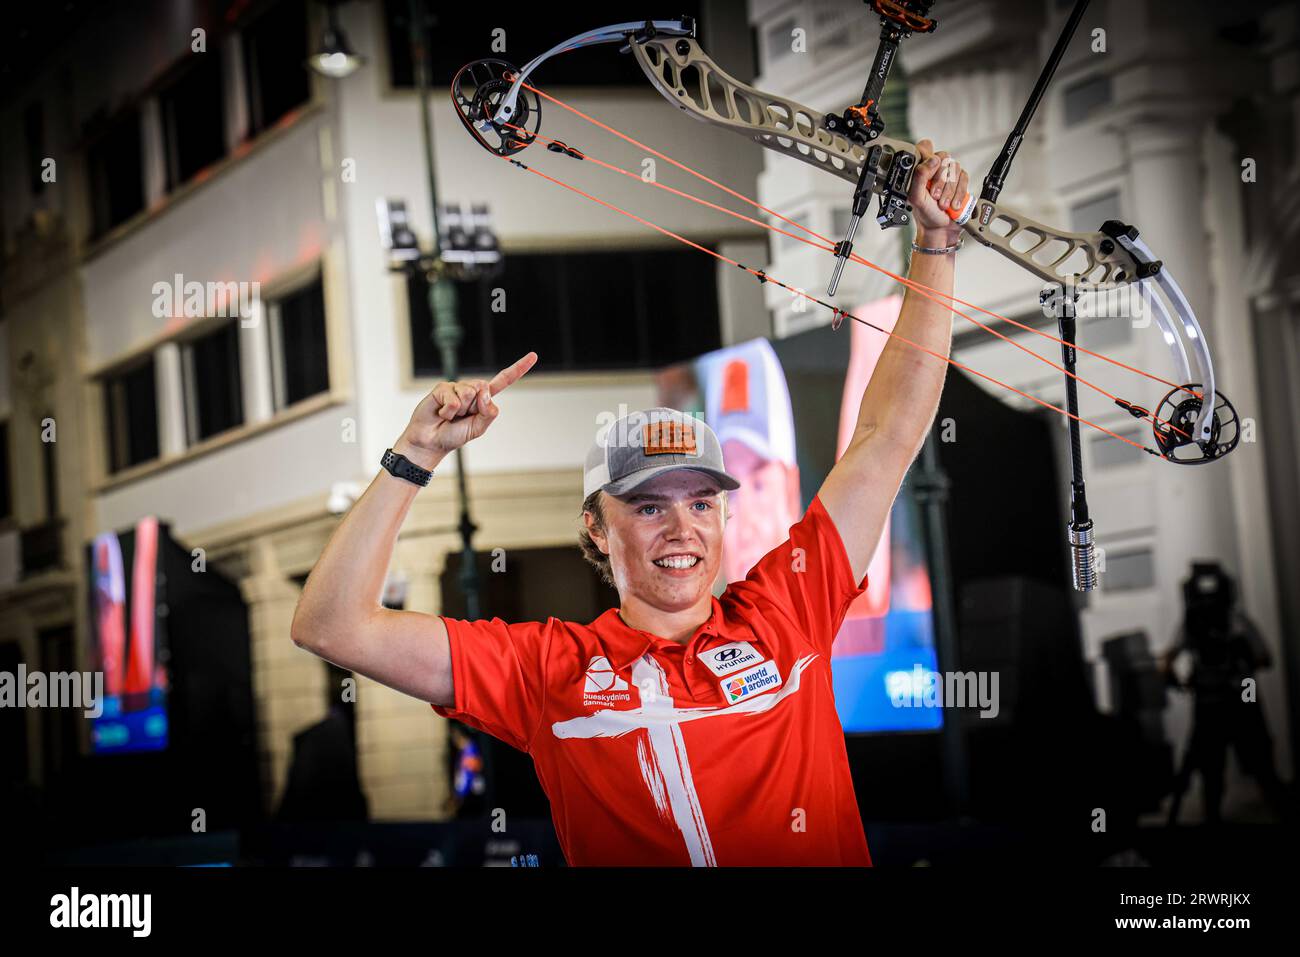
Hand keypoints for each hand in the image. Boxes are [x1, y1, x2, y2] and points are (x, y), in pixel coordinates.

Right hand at [394, 352, 537, 468]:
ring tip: (450, 416)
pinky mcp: (442, 388)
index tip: (534, 355)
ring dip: (459, 410)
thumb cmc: (454, 435)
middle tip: (461, 417)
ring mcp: (457, 387)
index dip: (519, 368)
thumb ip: (488, 412)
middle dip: (474, 406)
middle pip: (484, 388)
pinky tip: (441, 413)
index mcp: (484, 399)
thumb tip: (484, 392)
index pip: (504, 380)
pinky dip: (448, 410)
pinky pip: (453, 398)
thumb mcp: (478, 428)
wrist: (431, 441)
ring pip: (469, 392)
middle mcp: (472, 390)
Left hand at [909, 138, 969, 245]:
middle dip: (941, 180)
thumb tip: (933, 159)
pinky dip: (959, 193)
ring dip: (950, 190)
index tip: (928, 173)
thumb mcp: (916, 197)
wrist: (939, 228)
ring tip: (943, 204)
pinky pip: (965, 178)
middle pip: (944, 157)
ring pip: (956, 168)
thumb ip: (920, 176)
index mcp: (920, 169)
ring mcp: (949, 174)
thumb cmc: (925, 214)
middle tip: (935, 197)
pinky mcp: (961, 180)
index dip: (928, 156)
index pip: (925, 147)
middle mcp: (935, 168)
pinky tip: (953, 204)